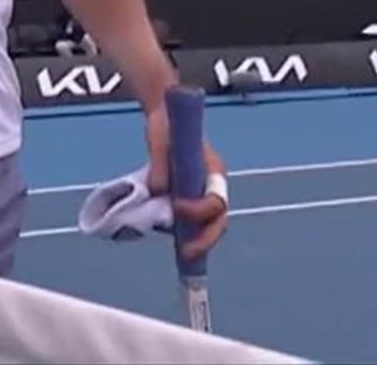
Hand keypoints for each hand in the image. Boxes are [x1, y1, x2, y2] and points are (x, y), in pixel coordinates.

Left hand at [144, 109, 229, 262]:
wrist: (165, 119)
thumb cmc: (166, 126)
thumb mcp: (160, 139)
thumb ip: (159, 164)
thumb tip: (158, 191)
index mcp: (214, 170)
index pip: (215, 201)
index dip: (197, 210)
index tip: (176, 207)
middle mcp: (212, 185)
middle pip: (218, 220)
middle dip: (205, 240)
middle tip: (187, 254)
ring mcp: (201, 194)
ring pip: (207, 225)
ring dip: (197, 241)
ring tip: (184, 258)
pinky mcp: (187, 199)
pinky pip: (192, 223)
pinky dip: (187, 236)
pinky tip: (177, 247)